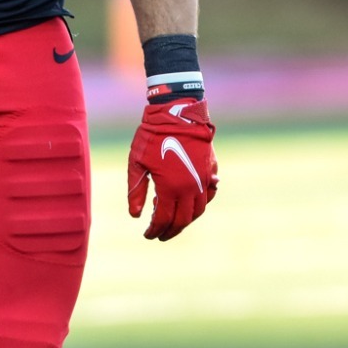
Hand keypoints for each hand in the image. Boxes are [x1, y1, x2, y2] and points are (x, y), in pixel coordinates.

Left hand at [127, 98, 218, 240]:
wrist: (178, 112)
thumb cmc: (152, 136)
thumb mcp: (137, 163)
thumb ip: (136, 191)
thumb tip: (136, 215)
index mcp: (170, 188)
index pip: (164, 219)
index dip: (155, 230)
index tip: (147, 235)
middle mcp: (190, 188)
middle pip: (182, 220)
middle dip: (170, 231)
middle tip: (160, 234)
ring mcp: (203, 180)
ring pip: (198, 211)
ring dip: (185, 220)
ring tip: (172, 221)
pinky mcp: (210, 170)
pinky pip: (208, 195)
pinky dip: (199, 205)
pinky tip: (189, 204)